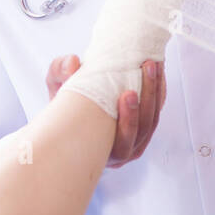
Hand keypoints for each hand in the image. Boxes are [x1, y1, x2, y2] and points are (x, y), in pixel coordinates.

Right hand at [46, 54, 165, 167]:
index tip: (126, 94)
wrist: (79, 99)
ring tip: (150, 66)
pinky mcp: (145, 125)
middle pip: (140, 131)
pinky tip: (157, 71)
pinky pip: (156, 111)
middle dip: (143, 102)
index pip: (120, 143)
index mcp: (99, 151)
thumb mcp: (57, 85)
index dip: (128, 121)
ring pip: (151, 121)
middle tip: (141, 73)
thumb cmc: (65, 102)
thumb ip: (60, 73)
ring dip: (153, 92)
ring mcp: (135, 141)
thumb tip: (73, 63)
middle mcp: (120, 152)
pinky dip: (158, 91)